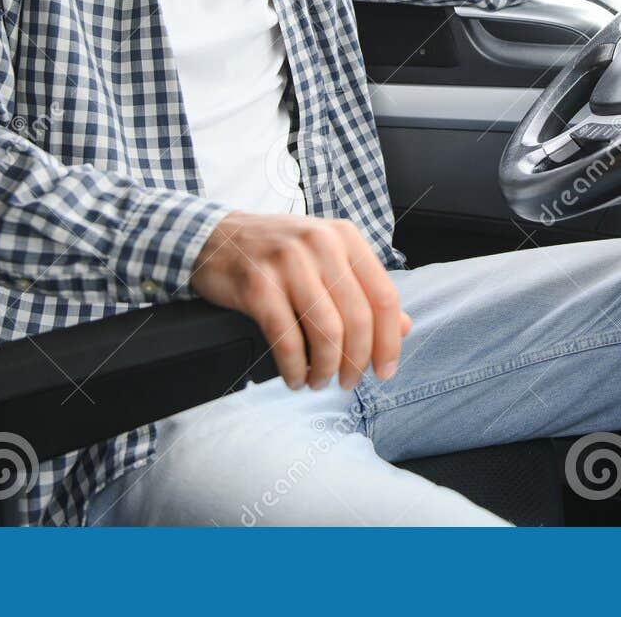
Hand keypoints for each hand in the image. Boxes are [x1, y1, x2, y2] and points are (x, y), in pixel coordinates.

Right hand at [189, 211, 411, 390]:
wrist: (215, 238)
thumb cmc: (276, 252)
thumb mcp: (327, 258)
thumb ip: (365, 290)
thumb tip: (405, 328)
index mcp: (345, 237)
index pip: (384, 296)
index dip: (389, 341)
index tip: (385, 370)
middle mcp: (321, 244)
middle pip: (358, 318)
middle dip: (357, 362)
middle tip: (348, 382)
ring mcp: (288, 262)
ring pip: (326, 331)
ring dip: (326, 368)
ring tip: (319, 381)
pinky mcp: (258, 284)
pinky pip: (287, 339)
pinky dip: (294, 368)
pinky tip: (294, 377)